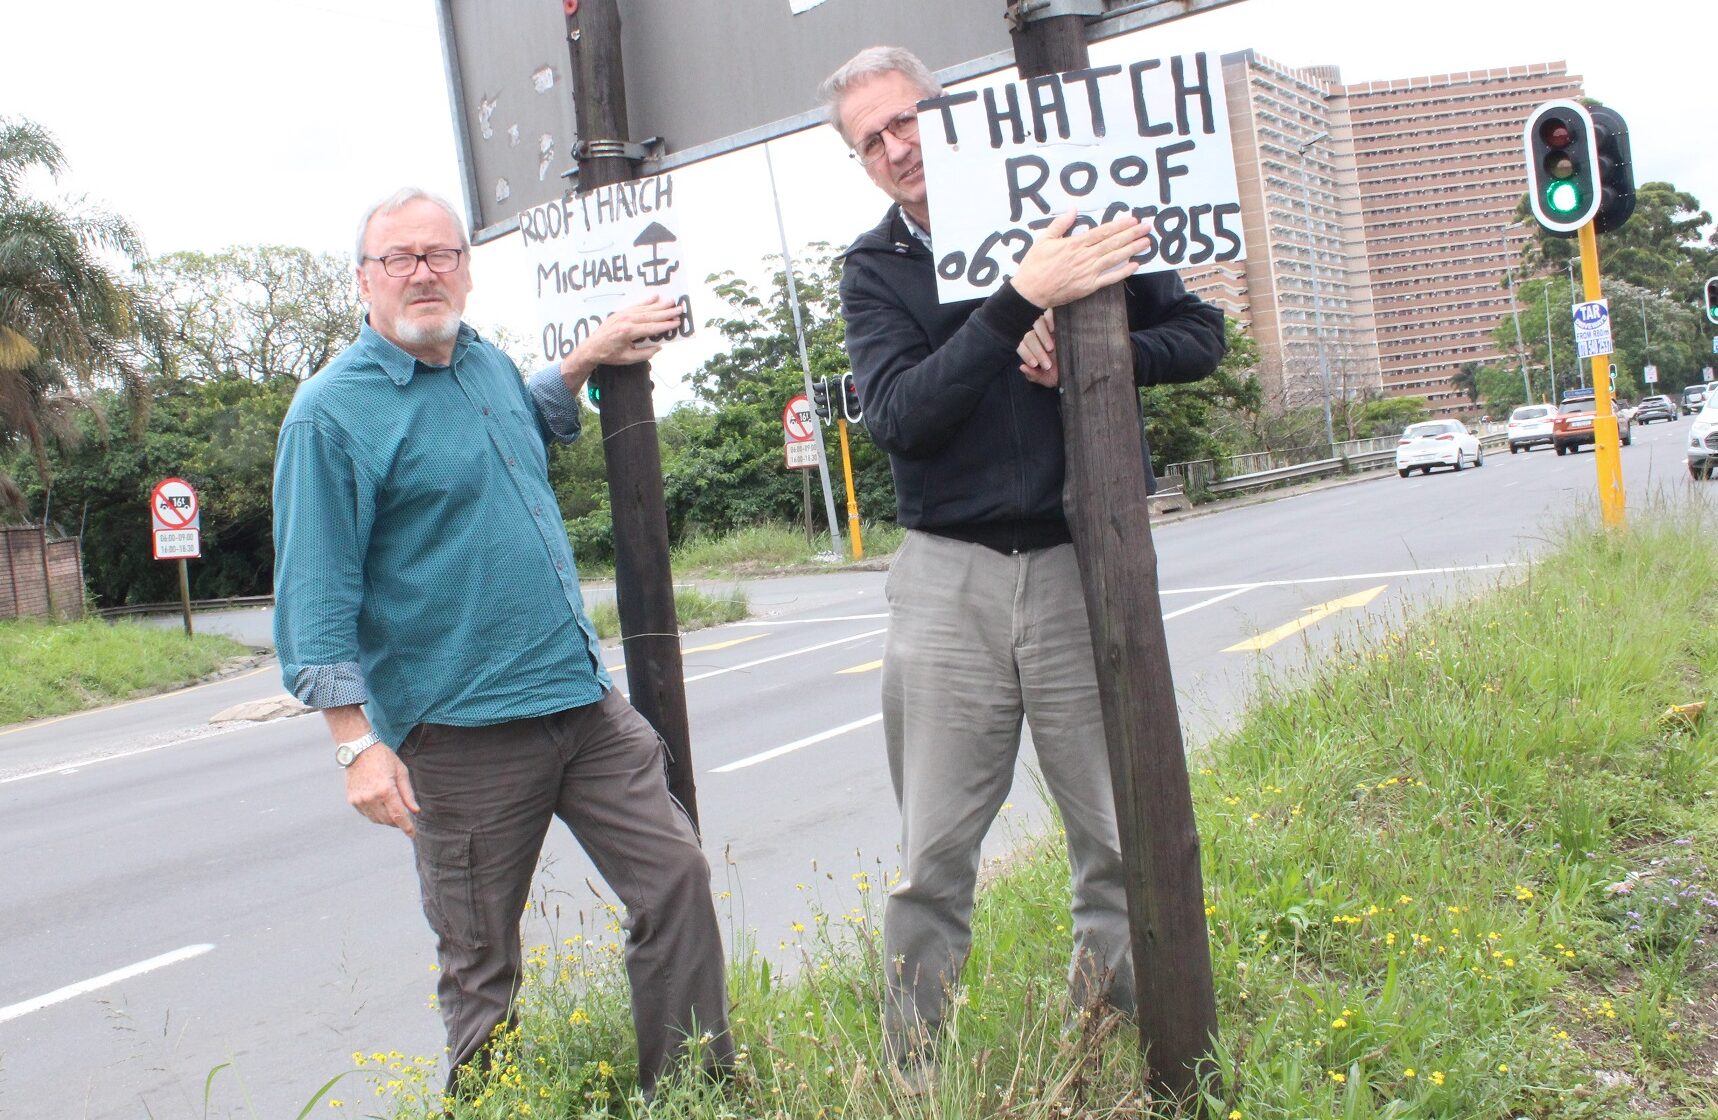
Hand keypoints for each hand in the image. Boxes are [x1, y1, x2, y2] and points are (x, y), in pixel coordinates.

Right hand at [344, 743, 420, 835]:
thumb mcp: (401, 772)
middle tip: (405, 816)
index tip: (412, 834)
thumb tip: (416, 811)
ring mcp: (360, 800)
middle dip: (398, 822)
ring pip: (376, 819)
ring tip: (392, 808)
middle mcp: (371, 798)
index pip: (398, 816)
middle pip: (388, 820)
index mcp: (386, 790)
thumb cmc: (383, 758)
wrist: (358, 749)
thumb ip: (408, 794)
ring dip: (386, 819)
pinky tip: (380, 803)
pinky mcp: (352, 800)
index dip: (407, 827)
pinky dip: (375, 813)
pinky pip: (367, 814)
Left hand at [560, 295, 684, 391]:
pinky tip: (655, 296)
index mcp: (629, 332)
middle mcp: (627, 320)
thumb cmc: (610, 355)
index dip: (666, 325)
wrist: (592, 347)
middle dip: (667, 312)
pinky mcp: (620, 312)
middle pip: (651, 315)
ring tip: (672, 301)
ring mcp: (623, 314)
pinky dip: (646, 301)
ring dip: (660, 305)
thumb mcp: (628, 358)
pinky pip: (636, 305)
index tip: (677, 323)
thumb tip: (659, 347)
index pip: (652, 328)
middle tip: (680, 308)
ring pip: (645, 308)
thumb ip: (645, 354)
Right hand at [1011, 210, 1150, 309]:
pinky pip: (1110, 279)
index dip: (1119, 226)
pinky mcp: (1088, 287)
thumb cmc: (1035, 265)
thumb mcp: (1044, 239)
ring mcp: (1088, 272)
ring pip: (1114, 258)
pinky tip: (1134, 265)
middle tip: (1147, 228)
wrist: (1030, 292)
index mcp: (1074, 244)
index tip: (1132, 220)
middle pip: (1113, 243)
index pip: (1102, 232)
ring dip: (1132, 250)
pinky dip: (1123, 272)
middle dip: (1131, 234)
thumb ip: (1060, 224)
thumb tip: (1073, 209)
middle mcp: (1084, 257)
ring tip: (1146, 243)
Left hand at [1017, 309, 1056, 387]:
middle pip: (1028, 336)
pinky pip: (1049, 314)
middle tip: (1047, 364)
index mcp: (1030, 348)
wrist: (1078, 366)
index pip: (1021, 347)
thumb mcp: (1047, 379)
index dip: (1026, 355)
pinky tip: (1054, 330)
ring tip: (1051, 348)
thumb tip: (1022, 367)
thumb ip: (1034, 376)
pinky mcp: (1056, 320)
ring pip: (1037, 323)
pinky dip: (1050, 319)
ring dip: (1042, 336)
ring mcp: (1046, 326)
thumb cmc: (1060, 372)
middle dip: (1036, 350)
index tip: (1035, 364)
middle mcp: (1035, 335)